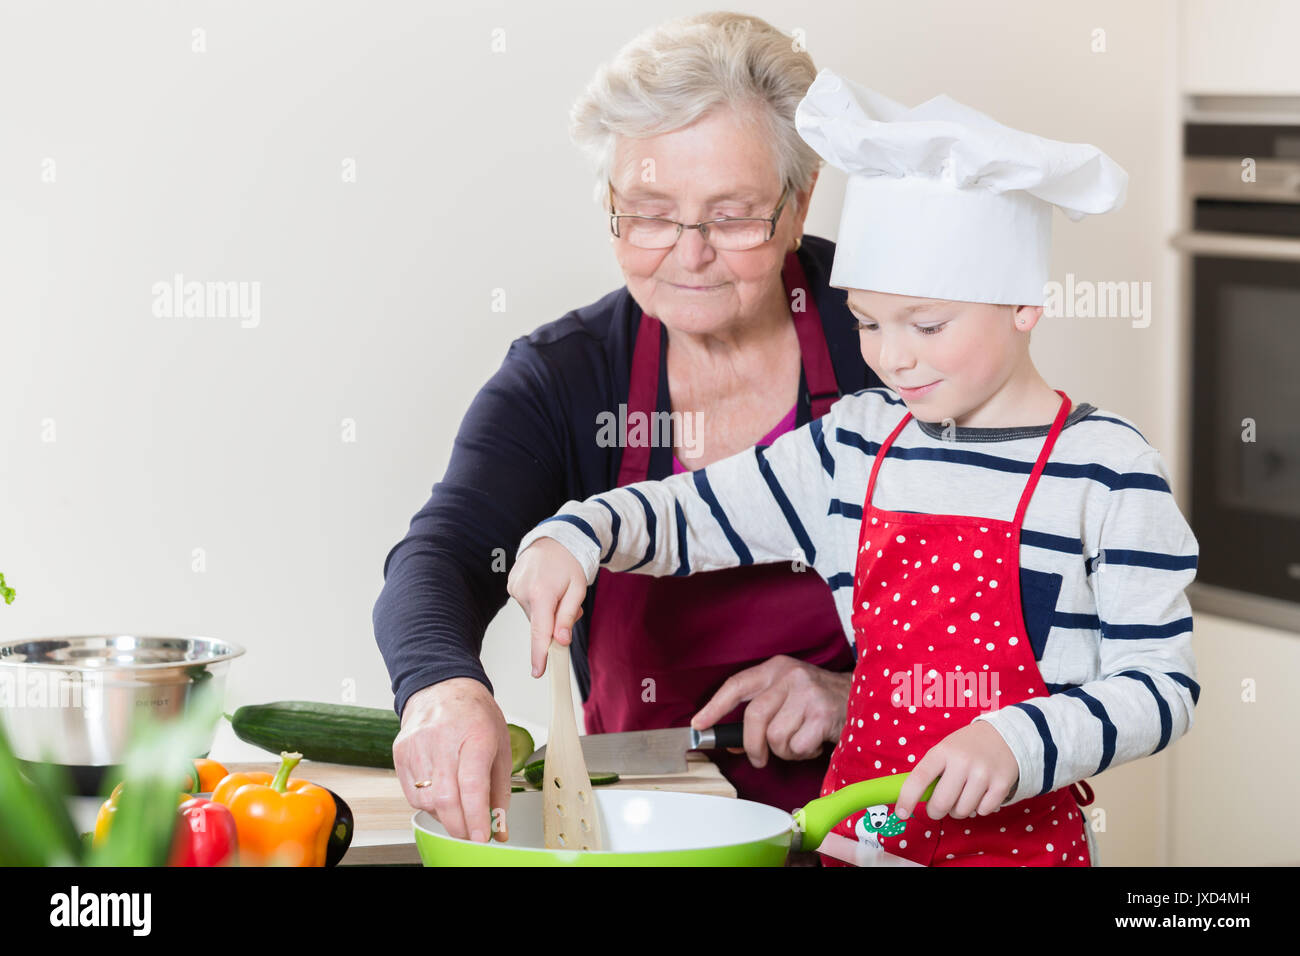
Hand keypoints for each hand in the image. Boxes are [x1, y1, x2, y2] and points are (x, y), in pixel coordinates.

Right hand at [393, 678, 514, 842]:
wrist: (442, 688)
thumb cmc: (475, 715)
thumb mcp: (500, 745)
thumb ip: (500, 790)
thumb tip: (499, 828)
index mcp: (475, 733)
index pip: (472, 784)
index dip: (476, 817)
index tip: (481, 837)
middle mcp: (442, 738)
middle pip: (446, 798)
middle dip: (460, 827)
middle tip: (472, 834)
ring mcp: (417, 745)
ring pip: (428, 801)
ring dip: (446, 817)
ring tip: (458, 807)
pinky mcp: (400, 753)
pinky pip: (412, 795)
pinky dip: (430, 805)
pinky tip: (442, 796)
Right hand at [506, 538, 587, 677]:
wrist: (554, 539)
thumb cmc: (569, 563)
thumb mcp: (578, 589)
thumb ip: (568, 616)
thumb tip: (561, 641)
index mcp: (542, 593)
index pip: (540, 631)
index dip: (540, 654)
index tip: (538, 671)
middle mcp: (524, 591)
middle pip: (539, 624)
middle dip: (554, 623)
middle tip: (567, 603)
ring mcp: (514, 588)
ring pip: (533, 615)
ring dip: (546, 611)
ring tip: (555, 590)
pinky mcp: (511, 585)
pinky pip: (527, 604)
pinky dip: (537, 602)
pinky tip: (544, 586)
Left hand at [690, 655, 851, 766]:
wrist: (862, 699)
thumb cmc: (819, 702)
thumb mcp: (787, 697)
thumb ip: (761, 715)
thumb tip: (732, 743)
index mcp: (776, 668)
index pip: (737, 685)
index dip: (715, 706)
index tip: (699, 723)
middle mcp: (790, 676)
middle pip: (754, 717)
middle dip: (752, 745)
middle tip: (759, 759)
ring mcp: (808, 694)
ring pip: (775, 737)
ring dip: (785, 750)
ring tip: (799, 742)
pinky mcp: (823, 714)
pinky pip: (797, 746)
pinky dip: (803, 753)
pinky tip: (814, 743)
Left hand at [893, 720, 1018, 821]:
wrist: (1004, 736)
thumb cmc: (965, 748)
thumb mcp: (944, 750)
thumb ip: (929, 772)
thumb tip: (909, 799)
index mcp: (942, 752)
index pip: (919, 778)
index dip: (907, 798)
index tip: (901, 812)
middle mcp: (962, 762)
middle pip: (941, 803)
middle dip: (936, 811)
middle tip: (938, 808)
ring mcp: (983, 773)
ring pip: (962, 811)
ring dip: (959, 810)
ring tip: (962, 796)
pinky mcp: (1002, 784)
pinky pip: (983, 811)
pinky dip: (979, 808)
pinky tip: (981, 794)